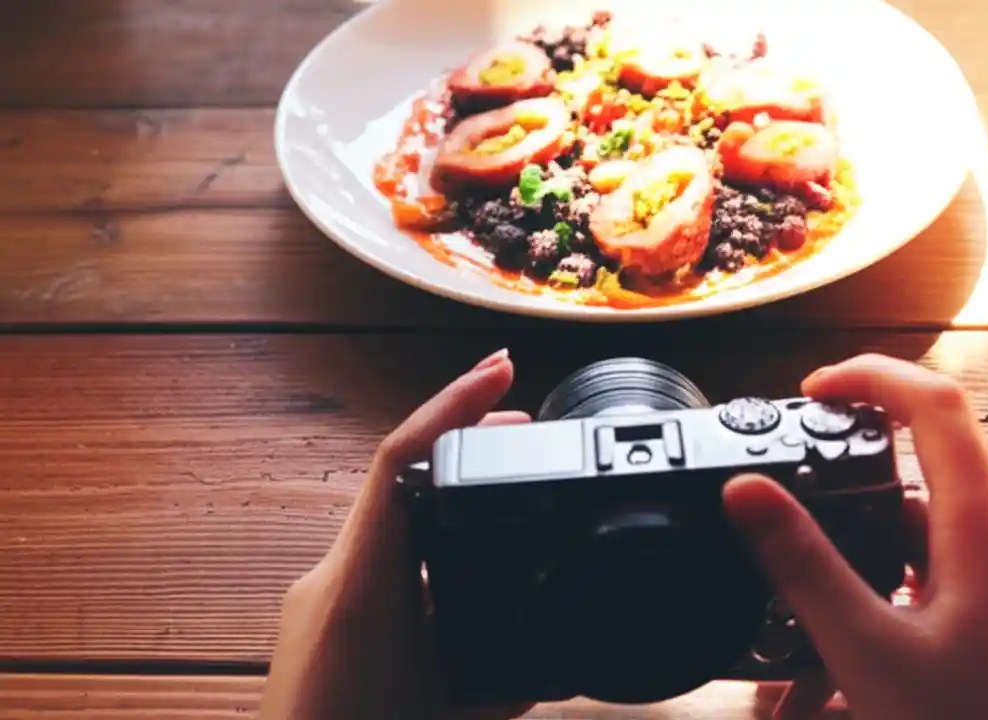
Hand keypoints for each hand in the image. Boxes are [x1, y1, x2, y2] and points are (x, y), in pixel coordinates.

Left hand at [259, 349, 531, 719]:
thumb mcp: (452, 716)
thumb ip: (507, 684)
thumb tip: (557, 665)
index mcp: (361, 587)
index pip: (401, 462)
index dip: (454, 404)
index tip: (501, 368)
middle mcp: (334, 577)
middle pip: (403, 475)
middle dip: (466, 438)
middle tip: (524, 418)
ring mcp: (325, 593)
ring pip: (394, 512)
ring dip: (449, 488)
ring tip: (505, 473)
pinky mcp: (326, 616)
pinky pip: (385, 552)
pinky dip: (431, 535)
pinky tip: (465, 551)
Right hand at [724, 355, 987, 719]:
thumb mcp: (868, 651)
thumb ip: (803, 565)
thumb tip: (748, 492)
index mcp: (983, 532)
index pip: (935, 406)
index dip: (871, 377)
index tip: (810, 389)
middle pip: (914, 479)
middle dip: (837, 499)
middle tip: (776, 517)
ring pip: (911, 552)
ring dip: (847, 578)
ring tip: (789, 645)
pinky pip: (925, 597)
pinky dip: (872, 617)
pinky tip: (827, 682)